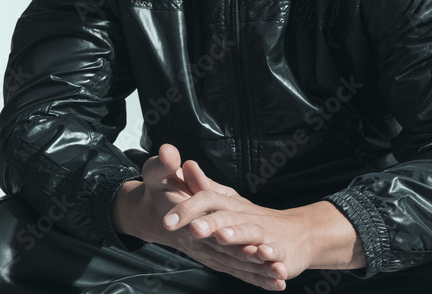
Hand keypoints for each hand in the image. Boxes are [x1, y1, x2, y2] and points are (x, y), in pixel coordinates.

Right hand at [112, 144, 286, 289]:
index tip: (246, 240)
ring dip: (257, 272)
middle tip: (269, 257)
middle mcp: (197, 241)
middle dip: (247, 256)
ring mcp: (207, 252)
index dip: (226, 234)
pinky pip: (236, 271)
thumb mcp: (156, 173)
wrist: (152, 214)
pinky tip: (277, 285)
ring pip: (234, 265)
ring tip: (279, 274)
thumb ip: (164, 163)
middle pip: (225, 251)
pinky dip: (256, 279)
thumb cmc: (158, 191)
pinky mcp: (215, 259)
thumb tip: (168, 151)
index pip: (206, 229)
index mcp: (185, 220)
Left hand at [163, 157, 365, 290]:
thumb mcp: (225, 200)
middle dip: (210, 223)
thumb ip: (202, 186)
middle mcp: (245, 217)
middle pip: (226, 216)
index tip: (167, 220)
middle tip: (193, 228)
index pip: (207, 199)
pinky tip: (265, 256)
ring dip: (238, 234)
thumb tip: (185, 164)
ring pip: (250, 232)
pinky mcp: (280, 252)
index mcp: (228, 205)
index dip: (187, 209)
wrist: (296, 233)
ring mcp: (264, 234)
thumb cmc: (251, 218)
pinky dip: (272, 256)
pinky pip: (276, 254)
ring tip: (224, 236)